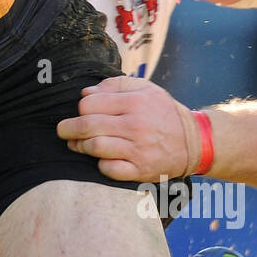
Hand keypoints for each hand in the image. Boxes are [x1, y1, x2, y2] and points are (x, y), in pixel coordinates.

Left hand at [58, 75, 193, 180]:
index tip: (80, 112)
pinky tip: (99, 159)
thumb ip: (114, 85)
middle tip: (63, 130)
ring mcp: (138, 150)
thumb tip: (85, 93)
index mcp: (135, 102)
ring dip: (80, 146)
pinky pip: (109, 170)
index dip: (80, 108)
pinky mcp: (140, 170)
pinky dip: (99, 165)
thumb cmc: (162, 111)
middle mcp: (136, 126)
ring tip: (76, 144)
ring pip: (95, 148)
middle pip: (88, 126)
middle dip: (68, 129)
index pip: (90, 105)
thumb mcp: (144, 88)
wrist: (193, 141)